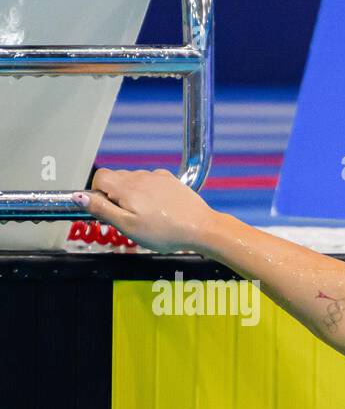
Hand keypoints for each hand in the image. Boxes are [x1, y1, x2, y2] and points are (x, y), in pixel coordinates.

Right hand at [73, 168, 220, 253]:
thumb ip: (102, 210)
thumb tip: (78, 197)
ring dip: (134, 195)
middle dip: (117, 196)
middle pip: (116, 179)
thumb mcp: (128, 226)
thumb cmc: (166, 232)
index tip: (109, 210)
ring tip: (149, 216)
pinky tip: (161, 209)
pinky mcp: (170, 180)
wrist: (202, 228)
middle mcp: (140, 176)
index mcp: (126, 187)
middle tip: (130, 218)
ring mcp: (157, 176)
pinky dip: (151, 193)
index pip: (99, 178)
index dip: (98, 194)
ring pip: (134, 181)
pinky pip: (152, 182)